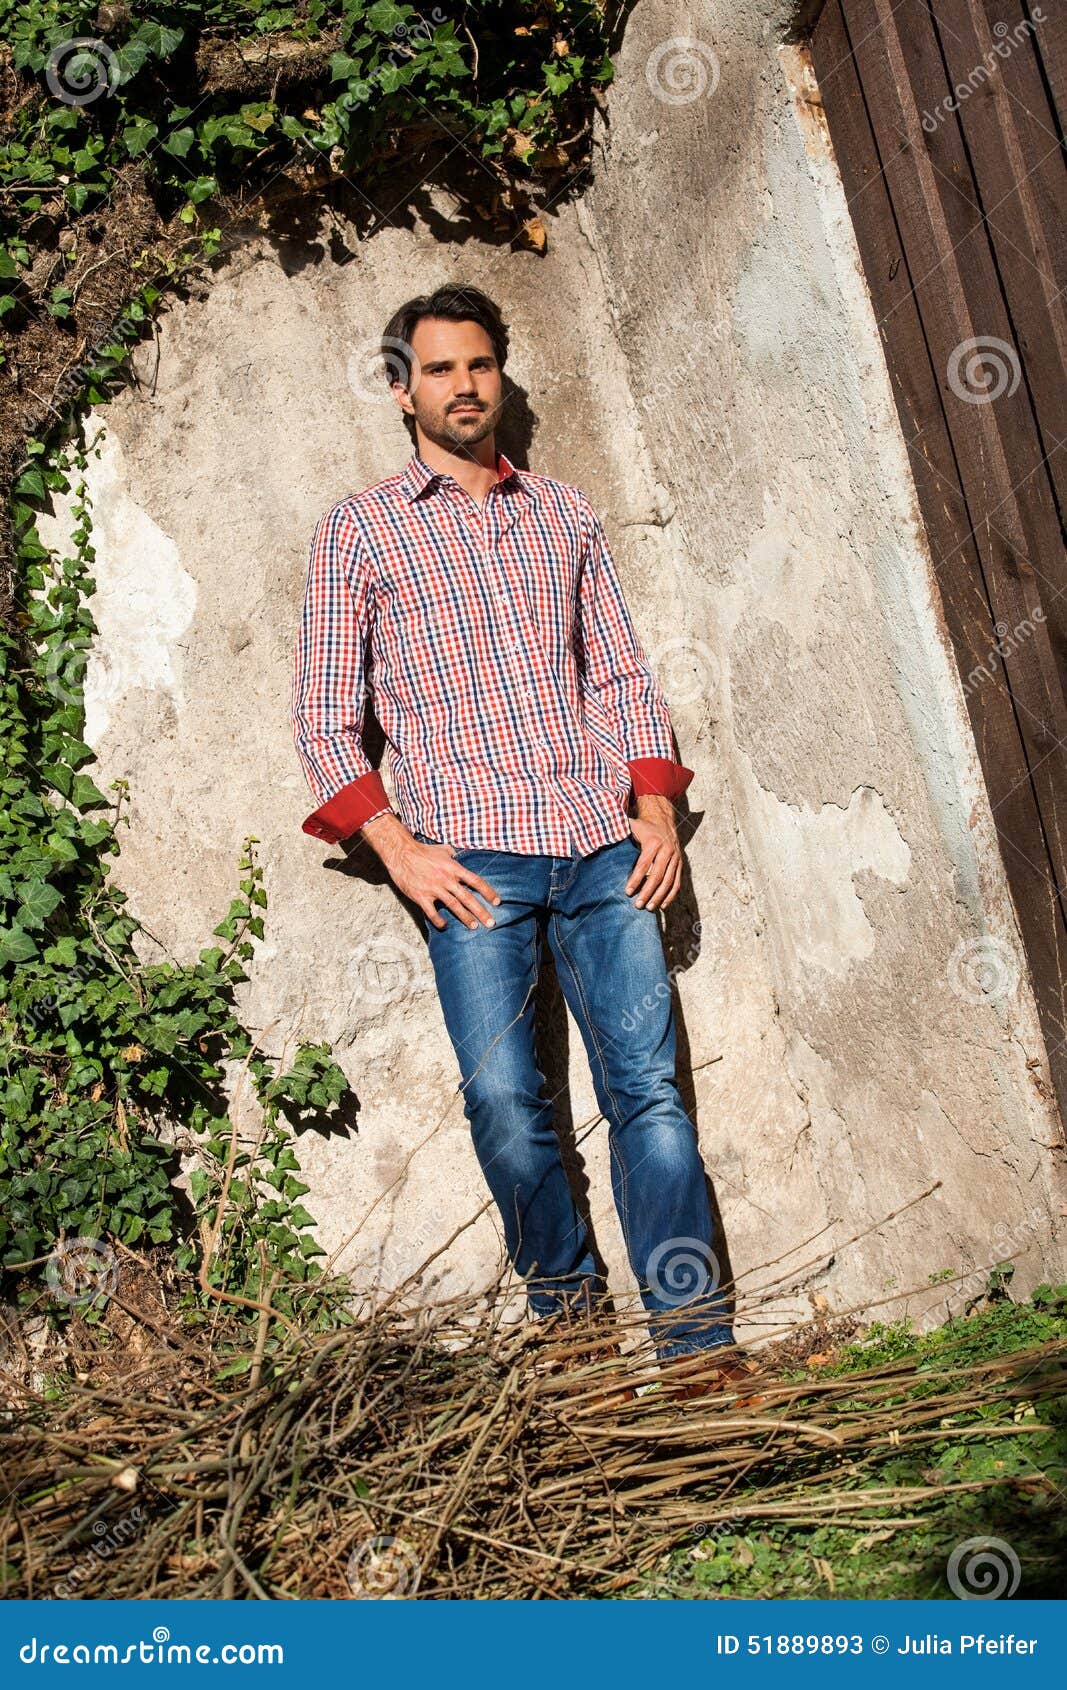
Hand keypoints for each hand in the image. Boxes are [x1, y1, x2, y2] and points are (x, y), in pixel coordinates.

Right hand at [385, 833, 501, 931]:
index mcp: (453, 868)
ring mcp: (433, 888)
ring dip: (465, 917)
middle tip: (491, 922)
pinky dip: (438, 920)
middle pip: (468, 897)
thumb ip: (454, 855)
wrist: (401, 853)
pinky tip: (444, 926)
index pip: (475, 881)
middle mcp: (446, 879)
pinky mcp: (421, 896)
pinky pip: (431, 912)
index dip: (488, 892)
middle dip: (481, 911)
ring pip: (453, 906)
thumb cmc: (423, 851)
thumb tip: (460, 856)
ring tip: (474, 926)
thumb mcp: (443, 849)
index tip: (497, 902)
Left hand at [627, 801, 682, 910]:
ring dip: (659, 896)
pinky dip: (671, 895)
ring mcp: (676, 858)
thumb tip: (599, 840)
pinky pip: (677, 882)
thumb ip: (618, 833)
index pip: (643, 864)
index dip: (636, 879)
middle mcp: (667, 850)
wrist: (663, 820)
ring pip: (669, 881)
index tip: (627, 892)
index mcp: (653, 842)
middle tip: (637, 905)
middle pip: (657, 875)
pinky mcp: (680, 864)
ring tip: (649, 908)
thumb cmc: (642, 826)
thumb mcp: (630, 826)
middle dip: (647, 892)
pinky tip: (662, 905)